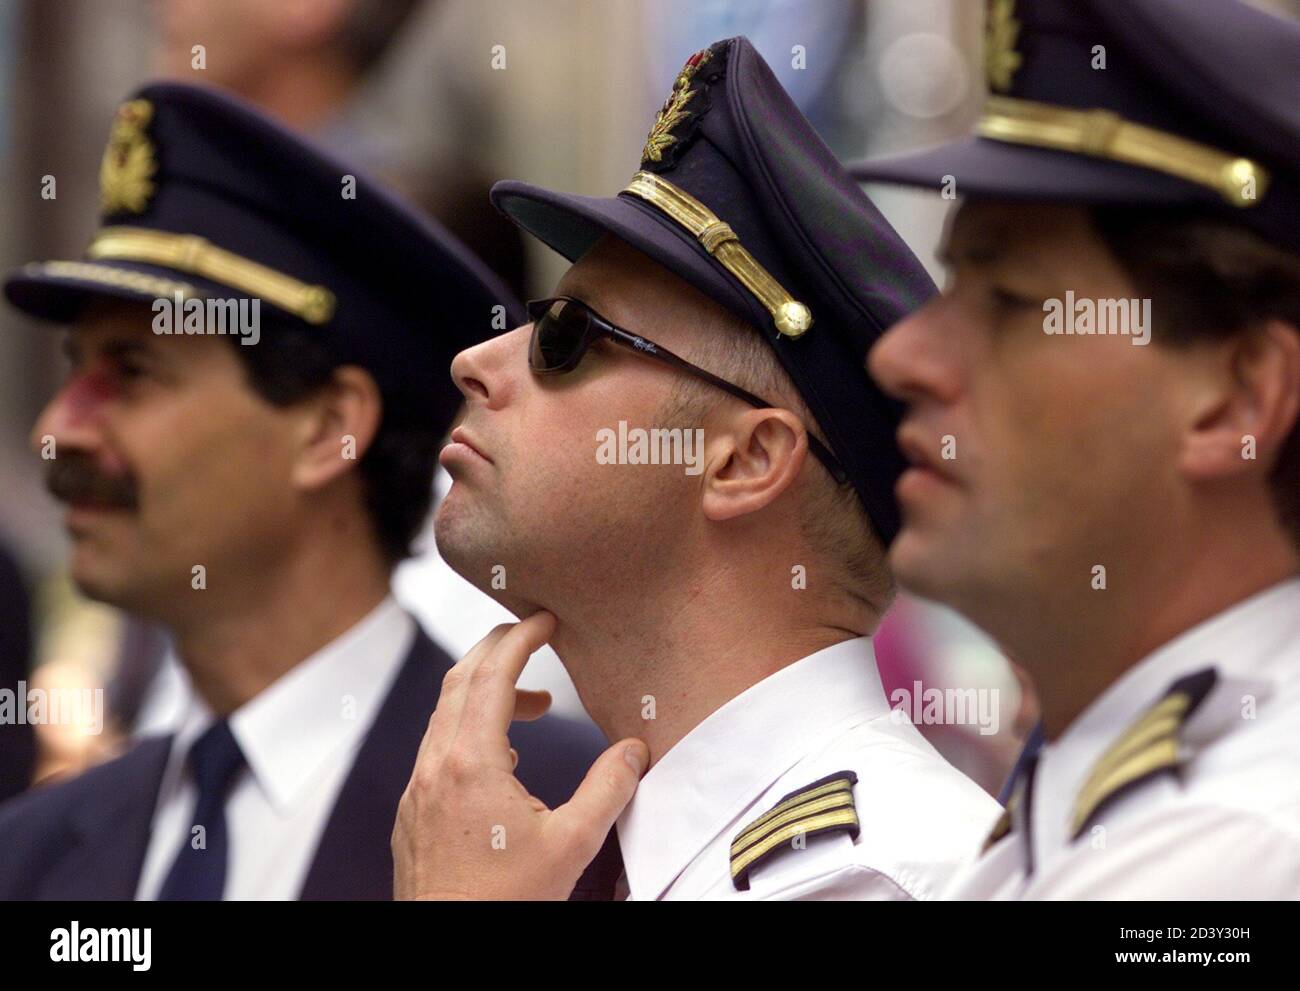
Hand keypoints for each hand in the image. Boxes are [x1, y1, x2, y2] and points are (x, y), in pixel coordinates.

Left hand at [392, 611, 648, 899]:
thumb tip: (636, 750)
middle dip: (498, 650)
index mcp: (470, 763)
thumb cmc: (506, 904)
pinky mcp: (411, 814)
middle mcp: (434, 767)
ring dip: (487, 695)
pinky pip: (437, 750)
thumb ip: (610, 789)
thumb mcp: (572, 845)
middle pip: (459, 680)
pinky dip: (469, 731)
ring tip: (536, 709)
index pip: (492, 673)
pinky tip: (503, 761)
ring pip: (445, 716)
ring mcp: (416, 791)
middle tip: (533, 636)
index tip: (545, 618)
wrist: (449, 950)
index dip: (520, 637)